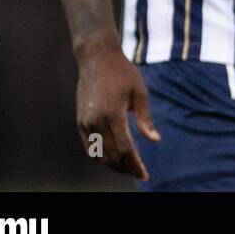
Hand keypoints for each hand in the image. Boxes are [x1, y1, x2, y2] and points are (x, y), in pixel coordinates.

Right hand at [74, 35, 158, 180]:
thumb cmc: (122, 72)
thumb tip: (154, 140)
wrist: (96, 58)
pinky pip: (90, 147)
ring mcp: (85, 122)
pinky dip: (101, 157)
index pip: (125, 149)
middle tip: (139, 173)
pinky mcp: (80, 122)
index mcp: (113, 113)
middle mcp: (96, 121)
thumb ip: (145, 118)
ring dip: (113, 166)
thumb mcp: (140, 91)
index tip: (145, 175)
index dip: (135, 165)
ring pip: (99, 155)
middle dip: (126, 168)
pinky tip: (114, 159)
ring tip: (128, 169)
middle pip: (112, 155)